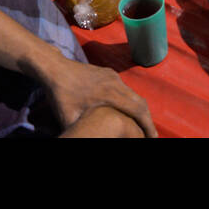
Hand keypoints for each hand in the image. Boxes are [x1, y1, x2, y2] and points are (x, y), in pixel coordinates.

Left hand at [38, 55, 156, 136]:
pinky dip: (131, 102)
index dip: (147, 125)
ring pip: (134, 95)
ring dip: (140, 110)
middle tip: (151, 136)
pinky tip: (126, 111)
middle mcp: (117, 83)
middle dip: (148, 120)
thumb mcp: (69, 118)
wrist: (55, 68)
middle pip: (141, 102)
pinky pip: (126, 89)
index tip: (152, 138)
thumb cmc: (61, 94)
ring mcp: (114, 77)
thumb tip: (85, 139)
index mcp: (110, 94)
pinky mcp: (110, 74)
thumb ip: (81, 131)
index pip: (137, 110)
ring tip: (140, 126)